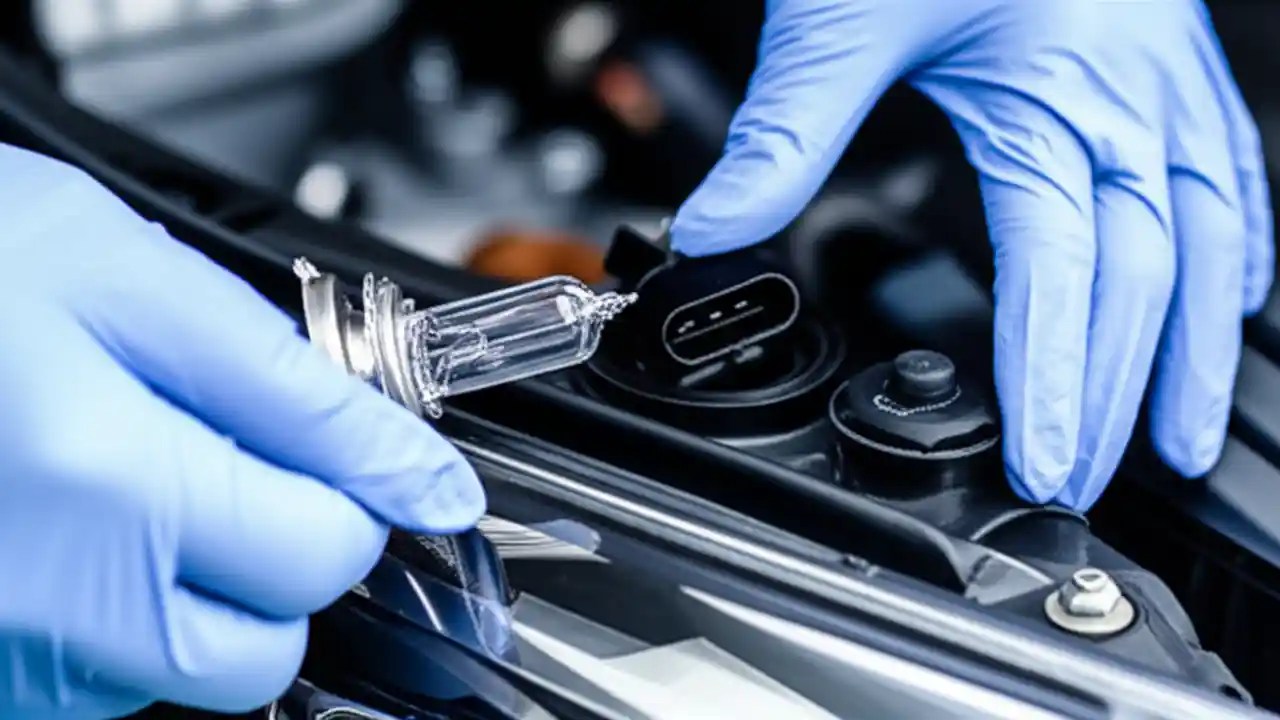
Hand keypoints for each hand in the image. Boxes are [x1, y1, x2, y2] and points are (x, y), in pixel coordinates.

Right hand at [0, 145, 485, 717]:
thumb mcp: (136, 278)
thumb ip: (300, 395)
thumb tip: (424, 480)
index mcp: (104, 489)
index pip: (326, 554)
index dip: (352, 495)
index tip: (337, 457)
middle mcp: (41, 608)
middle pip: (263, 649)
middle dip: (285, 559)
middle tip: (236, 466)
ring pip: (178, 675)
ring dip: (196, 591)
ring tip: (129, 476)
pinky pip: (89, 680)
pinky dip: (113, 612)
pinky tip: (73, 520)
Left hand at [671, 0, 1273, 510]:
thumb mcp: (840, 21)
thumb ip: (784, 137)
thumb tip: (714, 229)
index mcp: (1058, 92)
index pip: (1065, 270)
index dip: (1058, 377)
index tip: (1047, 459)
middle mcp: (1130, 93)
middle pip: (1148, 271)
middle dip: (1128, 387)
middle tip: (1103, 477)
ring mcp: (1164, 75)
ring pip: (1214, 232)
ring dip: (1204, 340)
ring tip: (1192, 432)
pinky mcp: (1166, 58)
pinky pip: (1230, 167)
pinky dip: (1238, 244)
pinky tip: (1233, 291)